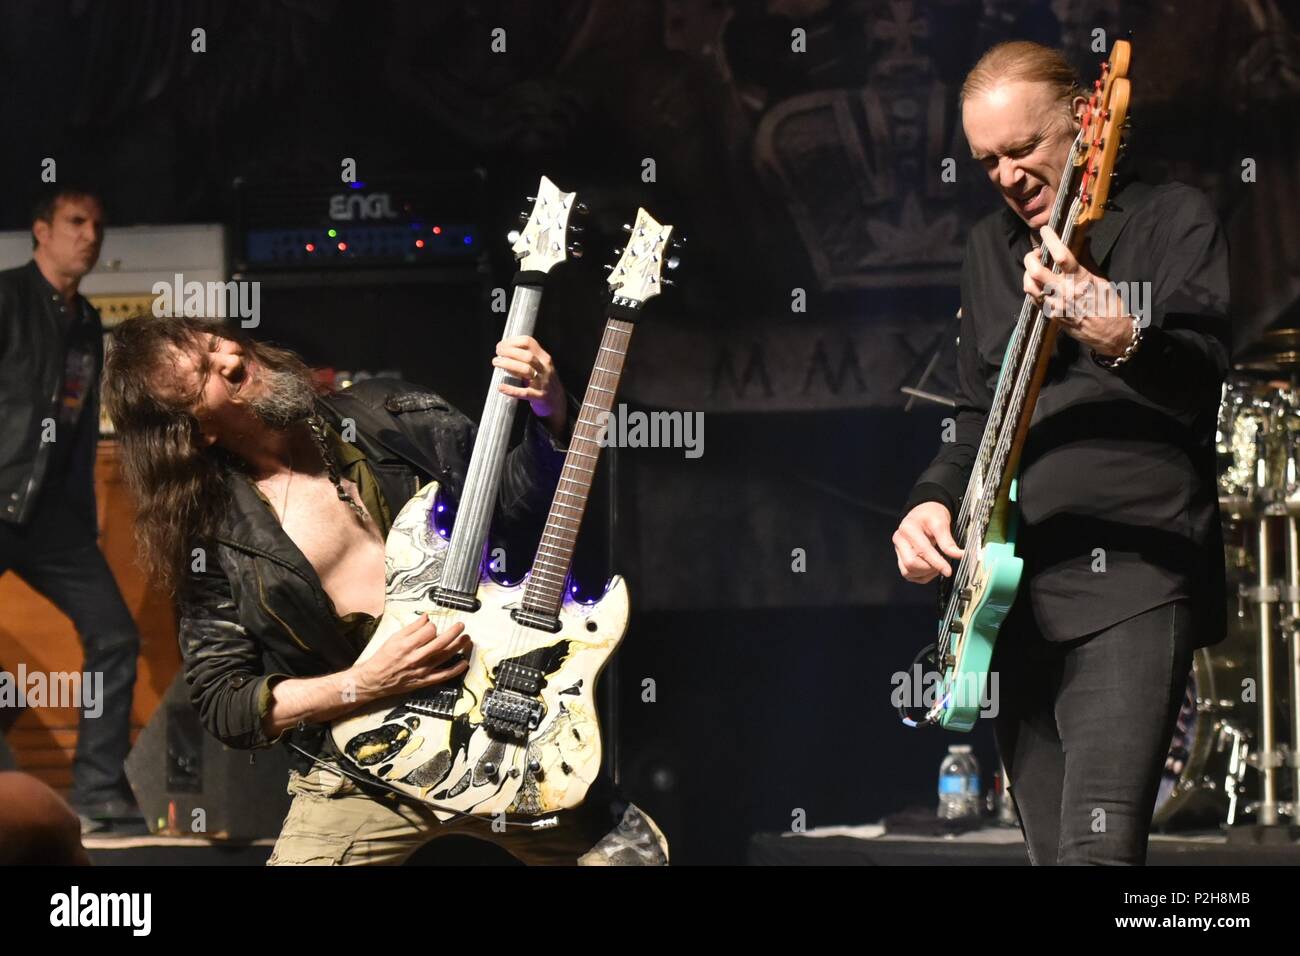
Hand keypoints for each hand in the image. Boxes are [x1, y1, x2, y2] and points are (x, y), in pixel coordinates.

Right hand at [350, 615, 469, 699]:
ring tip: (467, 639)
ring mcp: (421, 670)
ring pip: (444, 657)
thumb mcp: (394, 638)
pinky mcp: (424, 681)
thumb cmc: (383, 658)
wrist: (374, 679)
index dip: (433, 626)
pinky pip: (443, 675)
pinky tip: (464, 663)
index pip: (428, 631)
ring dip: (458, 647)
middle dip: (453, 632)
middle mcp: (415, 658)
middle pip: (440, 643)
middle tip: (461, 626)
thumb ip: (412, 628)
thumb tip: (426, 617)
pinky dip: (455, 670)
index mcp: (407, 645)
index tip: (433, 626)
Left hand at [493, 335, 566, 435]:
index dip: (513, 341)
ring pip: (526, 370)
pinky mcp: (540, 396)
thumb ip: (525, 359)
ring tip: (496, 363)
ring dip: (509, 365)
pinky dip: (512, 390)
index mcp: (544, 358)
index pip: (529, 342)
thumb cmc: (544, 382)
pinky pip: (525, 392)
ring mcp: (543, 383)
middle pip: (527, 355)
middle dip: (509, 352)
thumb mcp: (539, 366)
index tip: (501, 345)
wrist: (558, 402)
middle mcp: (545, 368)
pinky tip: (501, 387)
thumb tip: (504, 352)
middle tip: (497, 353)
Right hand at [893, 502, 963, 583]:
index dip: (937, 563)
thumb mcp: (941, 523)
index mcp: (908, 528)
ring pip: (908, 572)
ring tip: (937, 564)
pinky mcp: (901, 558)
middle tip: (942, 564)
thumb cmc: (931, 515)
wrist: (923, 512)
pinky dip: (921, 576)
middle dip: (929, 568)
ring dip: (925, 573)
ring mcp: (898, 550)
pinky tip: (931, 568)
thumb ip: (948, 541)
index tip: (948, 571)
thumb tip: (958, 555)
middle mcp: (900, 540)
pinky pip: (908, 575)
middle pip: (911, 564)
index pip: (922, 551)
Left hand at [1023, 225, 1133, 356]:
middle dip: (1031, 258)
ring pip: (1029, 285)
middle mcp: (1064, 293)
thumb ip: (1087, 260)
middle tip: (1036, 252)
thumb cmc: (1109, 304)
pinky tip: (1038, 282)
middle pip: (1036, 271)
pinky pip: (1033, 298)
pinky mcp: (1050, 315)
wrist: (1109, 334)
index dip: (1051, 240)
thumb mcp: (1101, 279)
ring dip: (1028, 273)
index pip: (1062, 256)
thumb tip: (1082, 240)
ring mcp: (1055, 305)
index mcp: (1081, 281)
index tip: (1045, 230)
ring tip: (1034, 267)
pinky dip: (1032, 286)